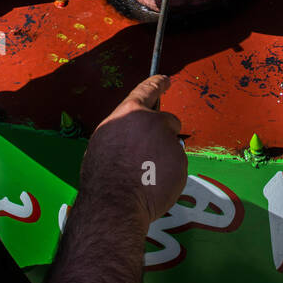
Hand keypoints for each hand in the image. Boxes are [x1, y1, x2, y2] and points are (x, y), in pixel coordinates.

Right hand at [79, 75, 186, 224]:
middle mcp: (153, 123)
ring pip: (172, 147)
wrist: (115, 202)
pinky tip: (152, 185)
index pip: (148, 90)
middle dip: (163, 134)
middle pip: (168, 121)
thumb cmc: (102, 175)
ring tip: (144, 176)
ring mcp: (170, 143)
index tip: (166, 80)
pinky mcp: (181, 164)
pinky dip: (168, 175)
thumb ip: (123, 129)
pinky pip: (176, 167)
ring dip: (163, 157)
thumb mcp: (104, 140)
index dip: (158, 83)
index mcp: (130, 113)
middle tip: (148, 155)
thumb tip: (132, 134)